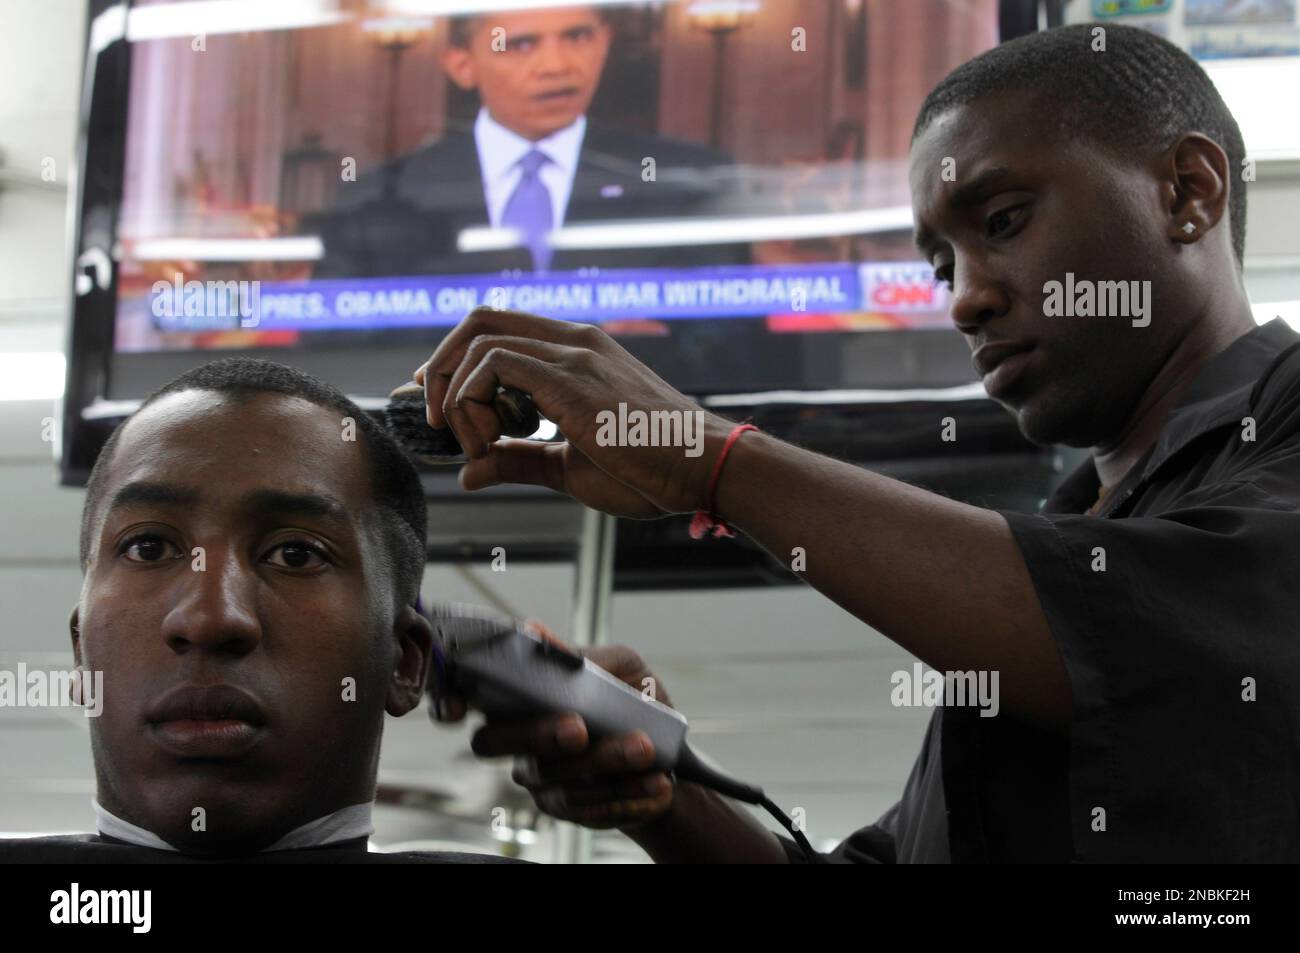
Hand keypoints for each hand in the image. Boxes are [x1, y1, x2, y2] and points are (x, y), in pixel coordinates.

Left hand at [412, 307, 729, 516]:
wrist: (703, 468)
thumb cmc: (650, 470)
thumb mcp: (570, 468)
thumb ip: (519, 461)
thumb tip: (467, 473)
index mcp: (577, 355)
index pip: (499, 331)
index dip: (456, 362)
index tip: (439, 407)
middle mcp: (573, 342)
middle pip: (479, 321)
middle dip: (440, 367)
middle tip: (435, 418)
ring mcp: (572, 354)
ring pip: (478, 341)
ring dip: (456, 396)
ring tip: (476, 445)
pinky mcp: (569, 377)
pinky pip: (492, 365)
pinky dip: (471, 402)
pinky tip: (488, 443)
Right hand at [436, 621, 677, 829]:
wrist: (669, 754)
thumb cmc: (635, 700)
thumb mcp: (621, 667)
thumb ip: (581, 657)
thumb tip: (534, 633)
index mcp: (519, 696)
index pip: (465, 695)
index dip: (448, 698)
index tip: (454, 708)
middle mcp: (516, 739)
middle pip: (493, 742)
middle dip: (535, 733)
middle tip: (579, 727)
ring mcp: (537, 778)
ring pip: (552, 776)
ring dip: (602, 762)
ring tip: (644, 749)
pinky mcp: (566, 809)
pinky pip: (586, 807)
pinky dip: (624, 793)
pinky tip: (655, 783)